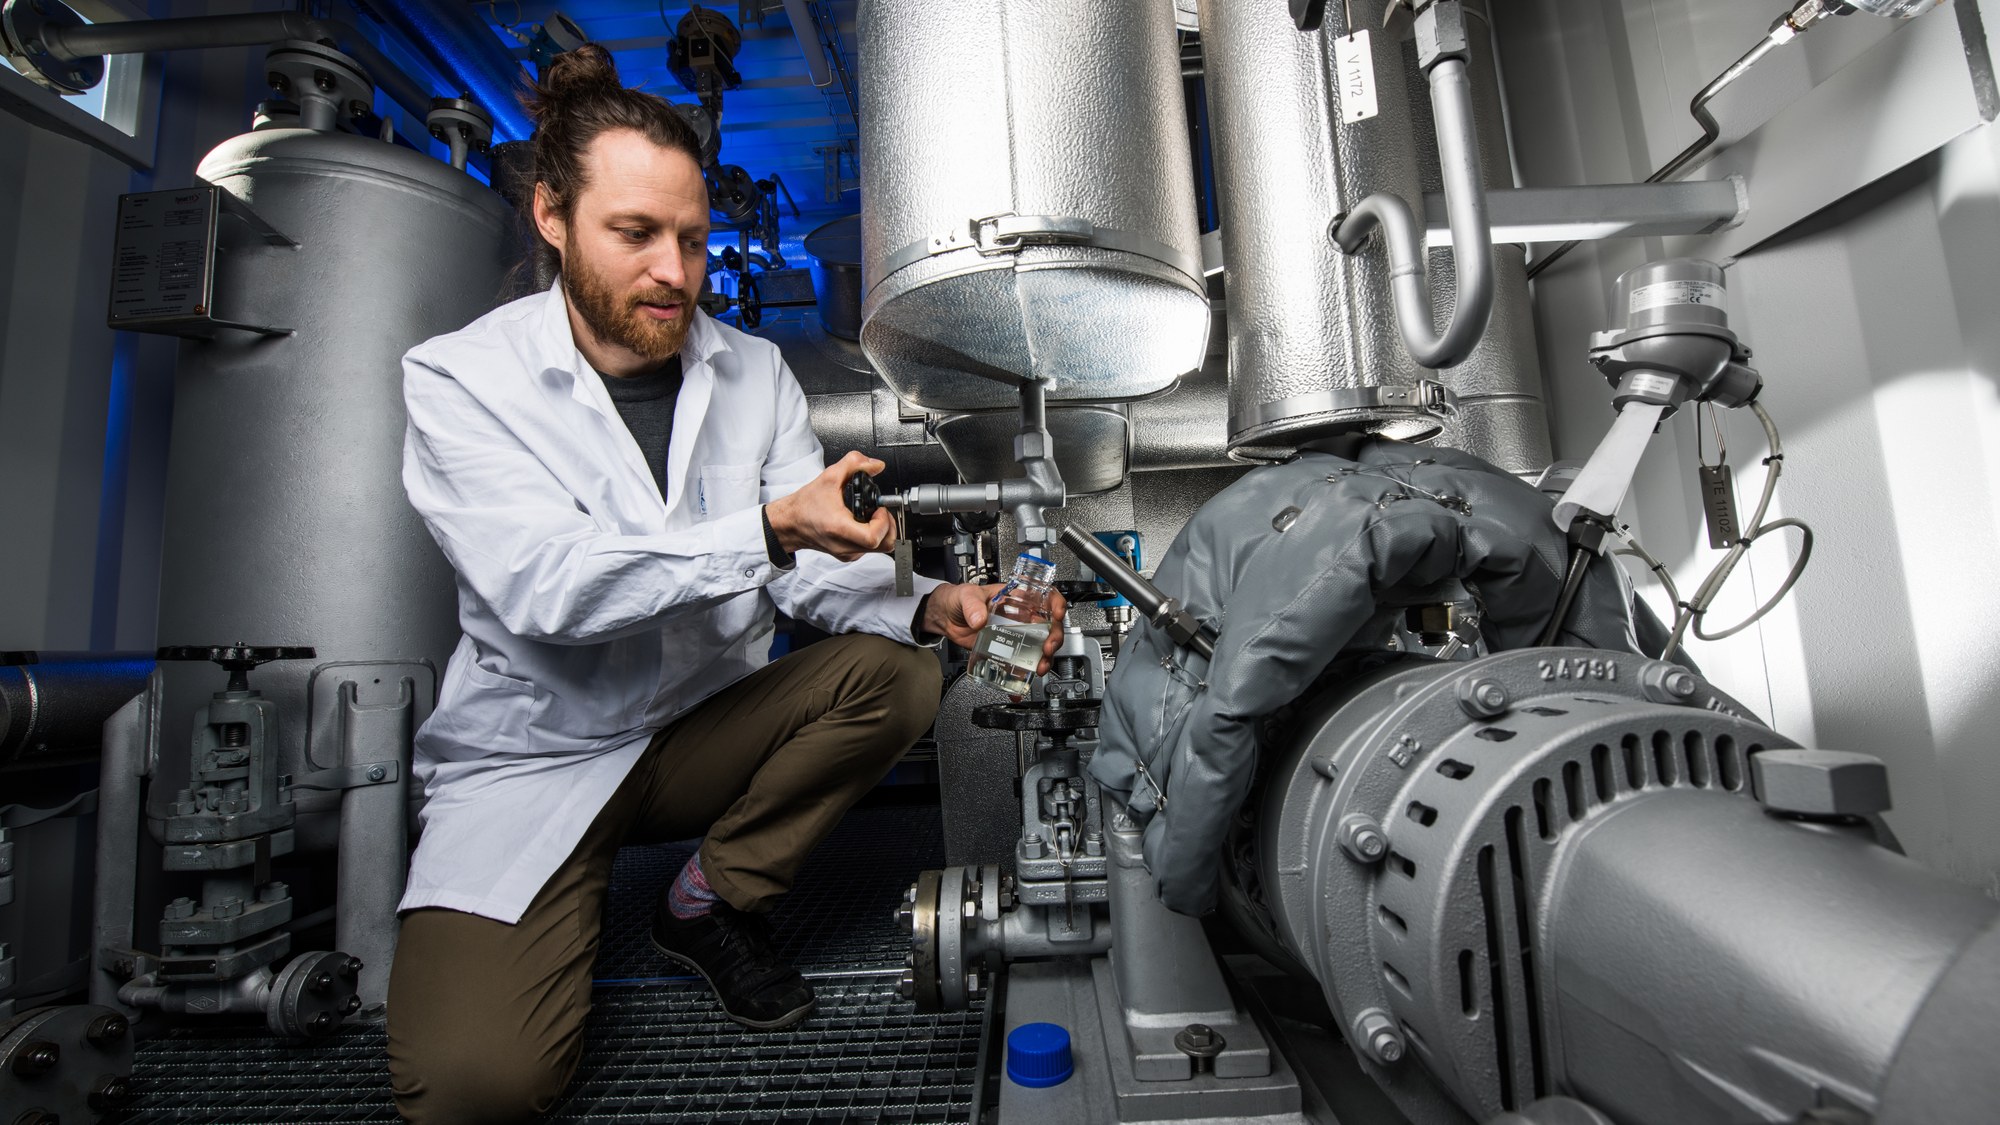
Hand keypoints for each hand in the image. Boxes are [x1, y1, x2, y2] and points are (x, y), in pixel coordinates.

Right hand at [765, 452, 896, 561]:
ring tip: (872, 515)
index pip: (874, 538)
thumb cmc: (805, 506)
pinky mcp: (847, 555)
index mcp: (840, 529)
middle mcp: (845, 545)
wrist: (791, 523)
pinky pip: (869, 549)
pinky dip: (872, 536)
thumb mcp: (829, 477)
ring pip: (879, 548)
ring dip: (882, 530)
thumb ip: (854, 464)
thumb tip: (875, 465)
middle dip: (888, 526)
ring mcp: (847, 553)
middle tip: (880, 512)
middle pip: (884, 545)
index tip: (879, 508)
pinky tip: (864, 522)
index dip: (883, 521)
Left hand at [923, 583, 1067, 674]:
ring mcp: (1016, 635)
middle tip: (1047, 649)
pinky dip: (1022, 676)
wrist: (946, 617)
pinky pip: (1019, 664)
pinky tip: (1020, 685)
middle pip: (1049, 627)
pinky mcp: (1006, 651)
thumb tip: (979, 619)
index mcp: (1016, 599)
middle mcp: (1021, 618)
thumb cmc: (959, 599)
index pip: (1045, 597)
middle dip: (1054, 639)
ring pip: (1039, 648)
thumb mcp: (966, 596)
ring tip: (1039, 668)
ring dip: (1044, 660)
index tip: (1056, 615)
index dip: (1056, 604)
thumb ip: (972, 605)